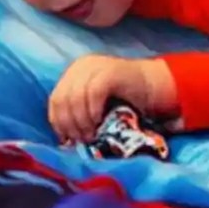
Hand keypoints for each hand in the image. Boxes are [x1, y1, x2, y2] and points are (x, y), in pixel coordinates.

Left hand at [48, 55, 176, 142]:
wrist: (153, 87)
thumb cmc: (124, 101)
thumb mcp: (94, 106)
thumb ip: (79, 113)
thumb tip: (63, 139)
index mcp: (74, 74)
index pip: (55, 100)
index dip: (59, 122)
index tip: (68, 140)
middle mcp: (81, 66)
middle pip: (63, 99)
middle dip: (70, 124)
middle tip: (82, 140)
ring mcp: (96, 66)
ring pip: (75, 96)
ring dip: (81, 121)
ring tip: (91, 135)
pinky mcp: (111, 71)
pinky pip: (93, 92)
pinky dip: (93, 110)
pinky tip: (100, 121)